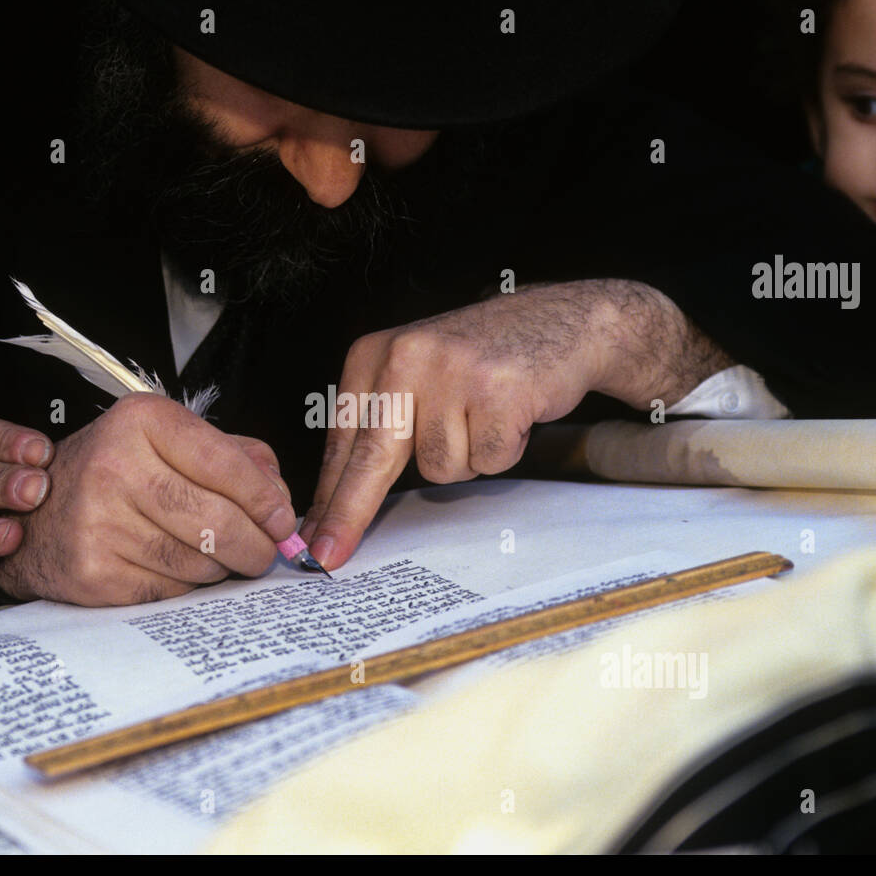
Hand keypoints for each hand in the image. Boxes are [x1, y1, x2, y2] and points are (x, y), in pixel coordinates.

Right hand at [0, 393, 297, 606]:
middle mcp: (114, 465)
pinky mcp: (92, 571)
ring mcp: (98, 521)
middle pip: (217, 521)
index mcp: (141, 421)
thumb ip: (237, 459)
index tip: (282, 520)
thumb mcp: (172, 443)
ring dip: (221, 567)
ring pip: (198, 561)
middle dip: (255, 545)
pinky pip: (170, 589)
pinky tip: (177, 570)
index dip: (265, 499)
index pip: (225, 464)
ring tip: (216, 557)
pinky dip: (187, 586)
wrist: (38, 515)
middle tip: (265, 553)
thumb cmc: (120, 475)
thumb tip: (281, 503)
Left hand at [300, 281, 730, 568]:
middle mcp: (406, 357)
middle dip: (351, 513)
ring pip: (440, 468)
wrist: (563, 320)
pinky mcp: (497, 390)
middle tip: (329, 554)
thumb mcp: (416, 374)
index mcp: (374, 354)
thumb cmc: (481, 360)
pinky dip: (503, 450)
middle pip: (372, 458)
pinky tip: (511, 413)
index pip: (343, 439)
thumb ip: (380, 425)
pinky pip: (487, 461)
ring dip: (467, 457)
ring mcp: (452, 372)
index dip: (328, 496)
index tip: (313, 539)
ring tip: (483, 417)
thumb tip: (340, 502)